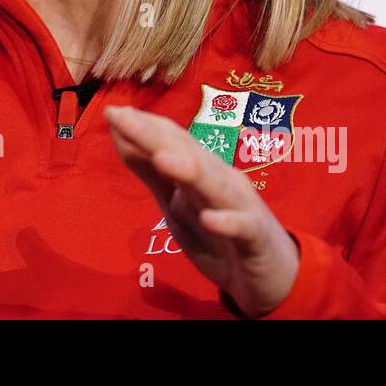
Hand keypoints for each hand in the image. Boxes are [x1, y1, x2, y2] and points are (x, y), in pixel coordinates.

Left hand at [104, 104, 298, 317]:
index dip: (143, 126)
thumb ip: (150, 171)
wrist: (273, 275)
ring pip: (214, 185)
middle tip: (120, 116)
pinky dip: (227, 222)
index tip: (112, 111)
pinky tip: (210, 219)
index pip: (171, 140)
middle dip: (153, 136)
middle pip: (187, 153)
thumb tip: (119, 135)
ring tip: (161, 158)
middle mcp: (221, 179)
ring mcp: (241, 206)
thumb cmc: (219, 232)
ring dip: (189, 170)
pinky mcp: (256, 238)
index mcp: (201, 169)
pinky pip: (242, 227)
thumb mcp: (175, 204)